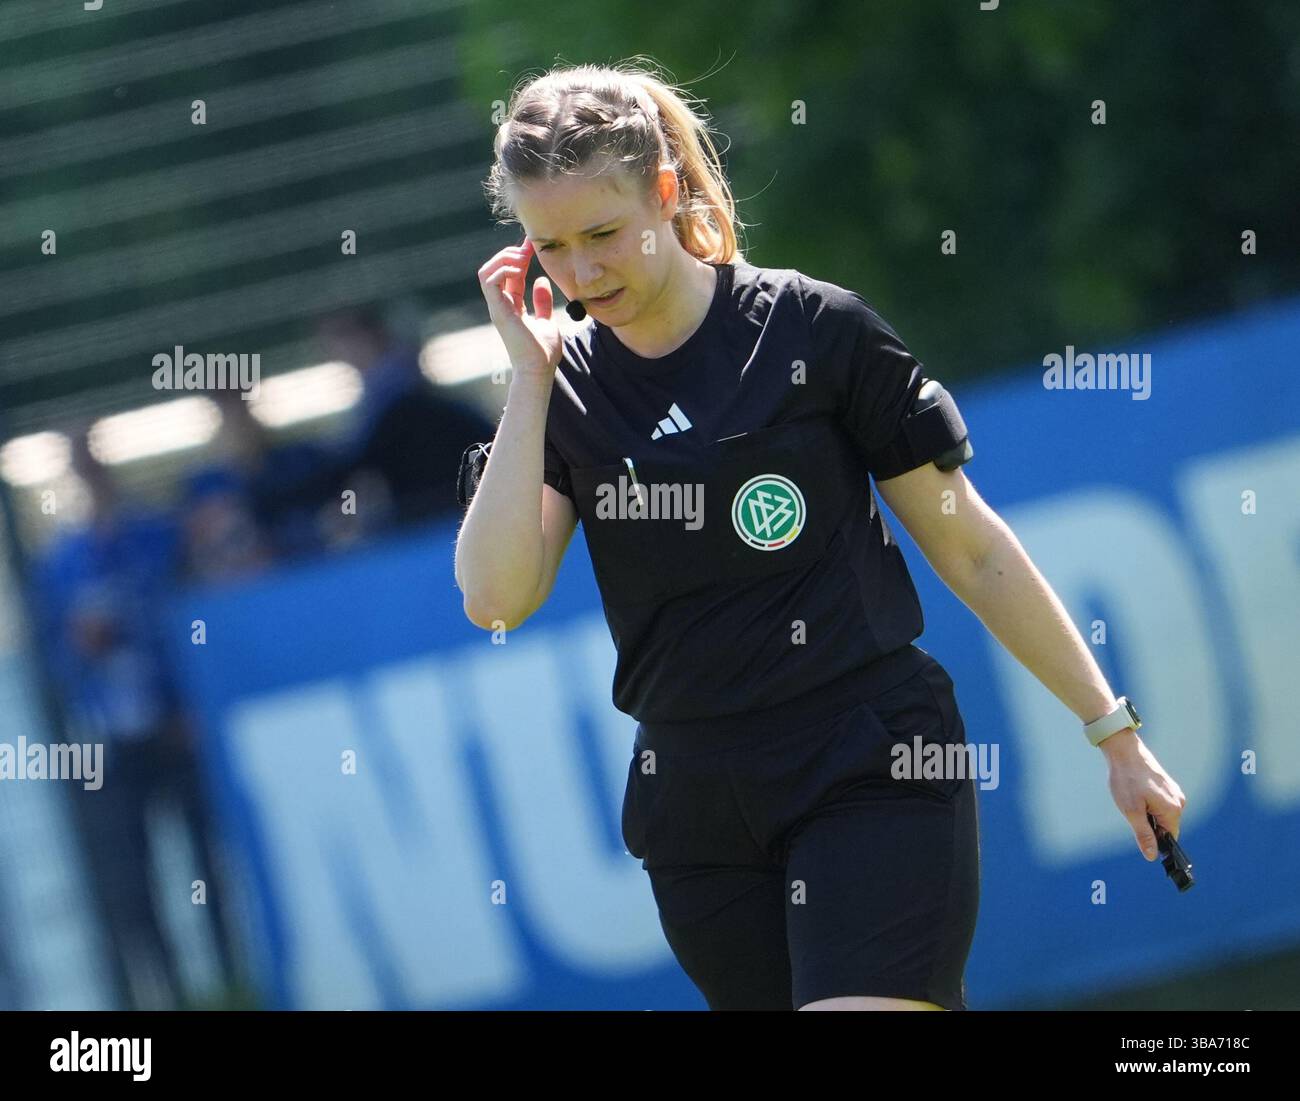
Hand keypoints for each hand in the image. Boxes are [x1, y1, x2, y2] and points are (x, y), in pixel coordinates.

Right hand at [477, 238, 562, 379]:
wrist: (539, 370)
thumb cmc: (543, 352)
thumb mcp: (547, 321)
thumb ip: (542, 302)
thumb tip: (541, 281)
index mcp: (511, 306)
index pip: (510, 274)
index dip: (519, 256)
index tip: (532, 244)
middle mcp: (501, 305)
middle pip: (494, 268)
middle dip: (509, 253)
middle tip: (528, 249)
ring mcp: (497, 307)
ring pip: (486, 271)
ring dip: (503, 259)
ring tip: (522, 257)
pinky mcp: (498, 311)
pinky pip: (490, 281)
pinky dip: (502, 270)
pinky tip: (519, 269)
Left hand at [1100, 729, 1186, 859]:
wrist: (1124, 751)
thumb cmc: (1127, 780)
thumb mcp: (1132, 811)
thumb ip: (1144, 835)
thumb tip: (1153, 856)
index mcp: (1173, 810)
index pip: (1169, 838)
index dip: (1154, 840)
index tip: (1140, 833)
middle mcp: (1179, 802)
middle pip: (1165, 826)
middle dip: (1148, 823)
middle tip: (1132, 809)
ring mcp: (1174, 792)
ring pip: (1160, 814)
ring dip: (1146, 812)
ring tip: (1132, 798)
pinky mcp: (1167, 785)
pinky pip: (1159, 803)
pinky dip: (1146, 802)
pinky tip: (1135, 791)